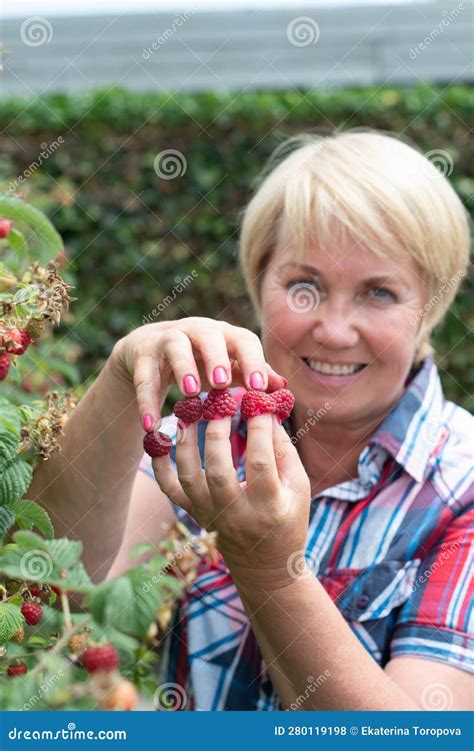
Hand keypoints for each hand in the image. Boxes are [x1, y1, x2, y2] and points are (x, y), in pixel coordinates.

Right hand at [110, 318, 286, 429]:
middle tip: (222, 382)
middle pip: (209, 335)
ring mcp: (167, 339)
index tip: (260, 387)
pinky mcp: (142, 354)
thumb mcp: (227, 369)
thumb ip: (251, 376)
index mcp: (224, 334)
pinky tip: (150, 426)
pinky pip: (144, 377)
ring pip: (175, 346)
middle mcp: (196, 330)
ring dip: (183, 367)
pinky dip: (146, 401)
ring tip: (190, 393)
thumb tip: (283, 386)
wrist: (150, 352)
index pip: (243, 340)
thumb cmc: (199, 362)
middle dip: (216, 357)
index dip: (252, 361)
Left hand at [153, 411, 311, 589]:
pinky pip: (169, 488)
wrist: (265, 567)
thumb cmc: (288, 519)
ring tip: (193, 410)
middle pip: (218, 470)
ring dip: (187, 441)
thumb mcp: (299, 488)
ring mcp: (209, 515)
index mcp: (268, 507)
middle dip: (218, 431)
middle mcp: (234, 513)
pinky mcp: (193, 514)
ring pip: (189, 477)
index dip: (259, 429)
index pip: (261, 464)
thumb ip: (284, 450)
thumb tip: (268, 410)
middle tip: (222, 401)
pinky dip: (159, 464)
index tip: (258, 401)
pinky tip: (160, 437)